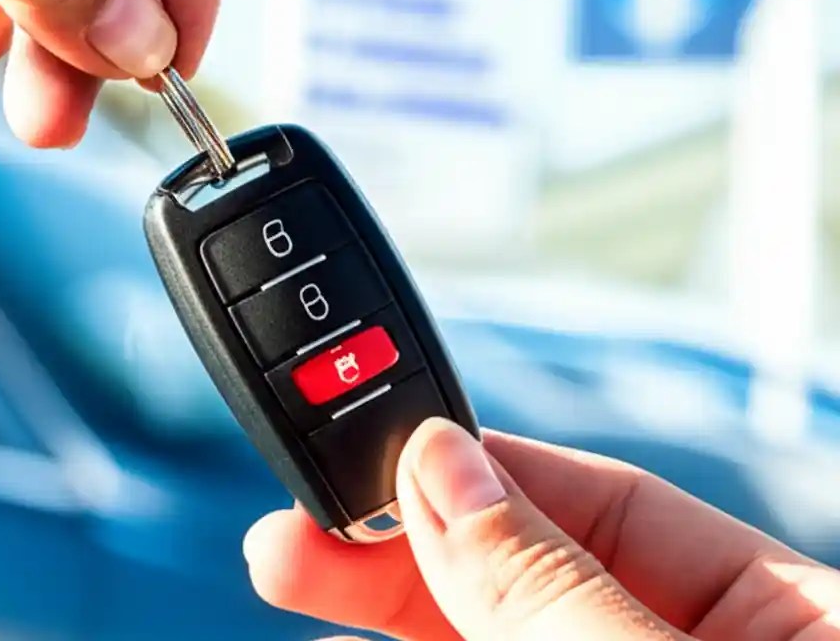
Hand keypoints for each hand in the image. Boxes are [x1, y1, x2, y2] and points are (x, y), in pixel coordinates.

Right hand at [244, 418, 839, 639]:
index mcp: (787, 615)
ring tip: (292, 575)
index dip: (470, 468)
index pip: (600, 500)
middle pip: (518, 572)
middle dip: (393, 544)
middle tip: (287, 530)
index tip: (365, 452)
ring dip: (380, 606)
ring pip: (480, 638)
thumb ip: (554, 585)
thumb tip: (444, 470)